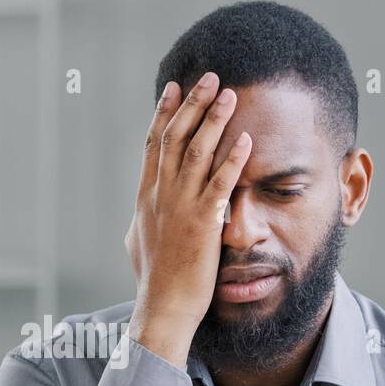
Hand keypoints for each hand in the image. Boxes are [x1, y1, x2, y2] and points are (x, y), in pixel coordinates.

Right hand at [124, 72, 251, 367]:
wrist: (162, 308)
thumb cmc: (153, 282)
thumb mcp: (138, 243)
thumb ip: (142, 221)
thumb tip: (138, 215)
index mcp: (145, 197)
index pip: (154, 145)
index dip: (164, 113)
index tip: (173, 88)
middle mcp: (161, 195)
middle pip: (175, 137)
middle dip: (192, 104)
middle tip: (208, 77)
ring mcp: (181, 207)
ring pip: (197, 152)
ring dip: (213, 119)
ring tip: (229, 94)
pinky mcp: (203, 223)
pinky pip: (221, 183)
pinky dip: (233, 159)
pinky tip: (246, 139)